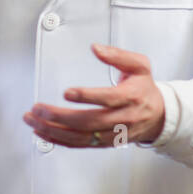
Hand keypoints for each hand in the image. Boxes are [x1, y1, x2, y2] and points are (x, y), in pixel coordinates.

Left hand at [22, 43, 165, 147]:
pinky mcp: (105, 143)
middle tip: (38, 108)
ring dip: (53, 130)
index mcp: (130, 97)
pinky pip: (80, 145)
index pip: (107, 98)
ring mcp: (112, 133)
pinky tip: (42, 132)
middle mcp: (121, 118)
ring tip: (33, 120)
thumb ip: (118, 55)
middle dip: (59, 116)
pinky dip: (59, 140)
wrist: (159, 116)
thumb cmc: (144, 90)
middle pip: (88, 121)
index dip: (86, 96)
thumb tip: (96, 48)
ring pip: (81, 136)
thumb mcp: (139, 66)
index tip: (67, 92)